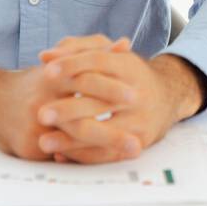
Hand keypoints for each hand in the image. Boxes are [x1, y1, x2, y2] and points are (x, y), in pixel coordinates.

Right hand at [0, 35, 135, 161]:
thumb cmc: (37, 82)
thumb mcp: (63, 63)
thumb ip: (93, 53)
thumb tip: (125, 43)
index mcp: (52, 77)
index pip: (84, 81)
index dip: (111, 89)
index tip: (136, 95)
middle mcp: (42, 102)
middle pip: (79, 116)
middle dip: (110, 129)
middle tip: (138, 139)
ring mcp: (34, 126)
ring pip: (73, 140)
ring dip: (106, 147)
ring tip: (135, 149)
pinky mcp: (29, 147)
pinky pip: (63, 155)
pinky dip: (88, 157)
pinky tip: (111, 160)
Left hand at [34, 43, 202, 163]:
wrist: (166, 97)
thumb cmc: (127, 75)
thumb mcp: (110, 56)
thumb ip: (77, 50)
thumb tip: (45, 56)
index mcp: (128, 66)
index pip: (98, 61)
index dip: (72, 64)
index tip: (46, 71)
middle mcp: (137, 93)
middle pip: (99, 101)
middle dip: (68, 109)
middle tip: (40, 114)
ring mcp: (139, 119)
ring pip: (102, 131)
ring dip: (70, 140)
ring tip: (43, 142)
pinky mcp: (139, 141)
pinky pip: (107, 153)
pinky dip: (82, 155)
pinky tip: (61, 155)